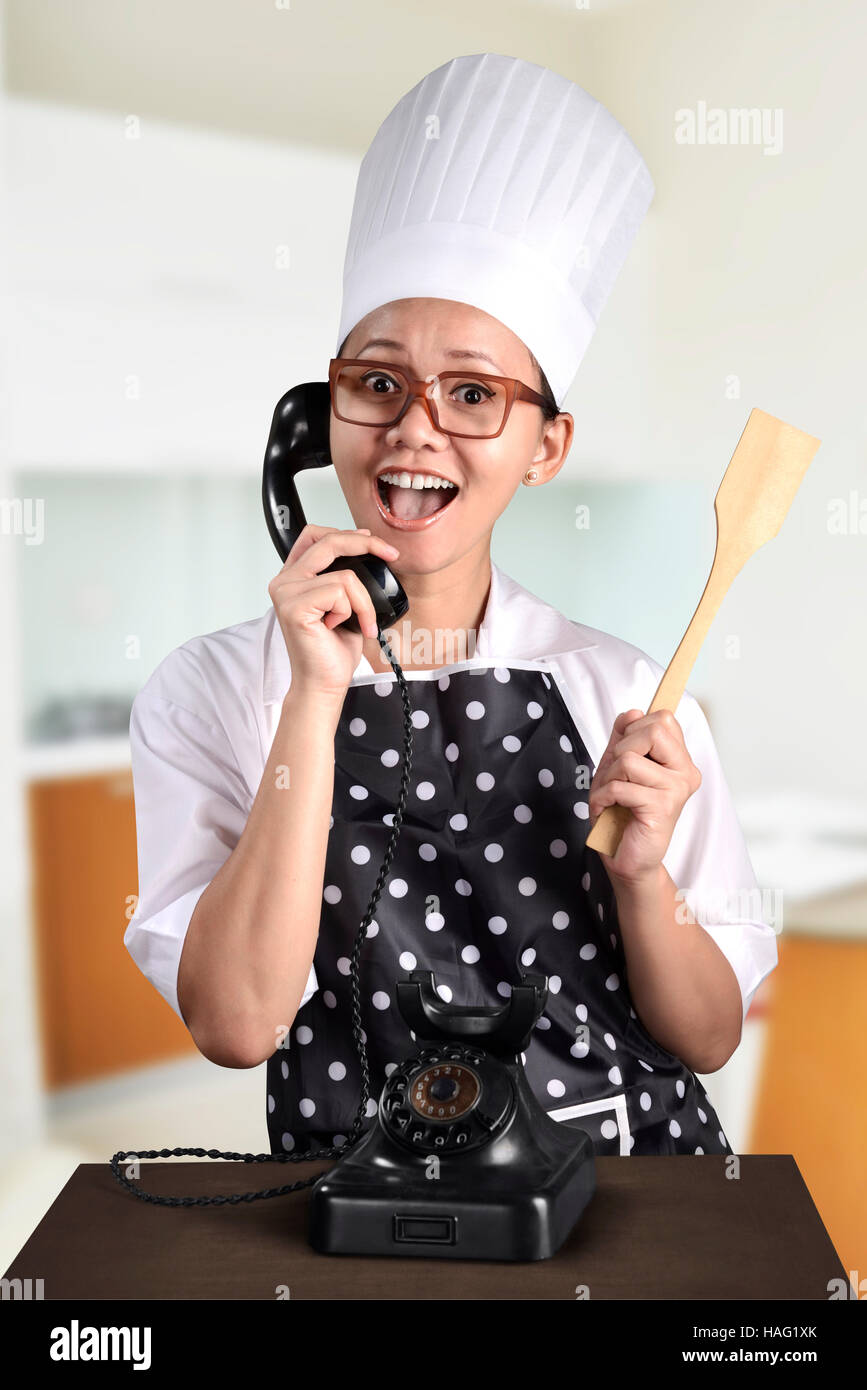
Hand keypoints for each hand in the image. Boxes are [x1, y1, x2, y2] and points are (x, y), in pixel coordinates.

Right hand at [268, 523, 399, 702]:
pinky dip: (354, 611)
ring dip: (363, 601)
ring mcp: (286, 593)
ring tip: (361, 623)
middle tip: (391, 556)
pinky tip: (342, 628)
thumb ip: (342, 575)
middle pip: (328, 542)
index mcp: (292, 577)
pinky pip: (340, 592)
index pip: (314, 536)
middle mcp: (284, 581)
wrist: (323, 683)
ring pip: (344, 575)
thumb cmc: (332, 649)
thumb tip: (367, 547)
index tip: (373, 541)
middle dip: (366, 544)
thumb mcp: (343, 603)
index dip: (345, 532)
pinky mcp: (295, 607)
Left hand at [588, 708, 701, 887]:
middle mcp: (685, 772)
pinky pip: (621, 787)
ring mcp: (677, 790)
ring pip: (629, 759)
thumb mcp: (616, 766)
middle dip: (621, 750)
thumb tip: (633, 712)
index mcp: (679, 760)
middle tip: (617, 777)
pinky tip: (608, 810)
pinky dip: (602, 797)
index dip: (634, 729)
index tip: (625, 753)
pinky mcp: (663, 807)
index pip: (663, 718)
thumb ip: (624, 738)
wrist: (625, 857)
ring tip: (611, 797)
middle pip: (653, 730)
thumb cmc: (621, 813)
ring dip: (608, 778)